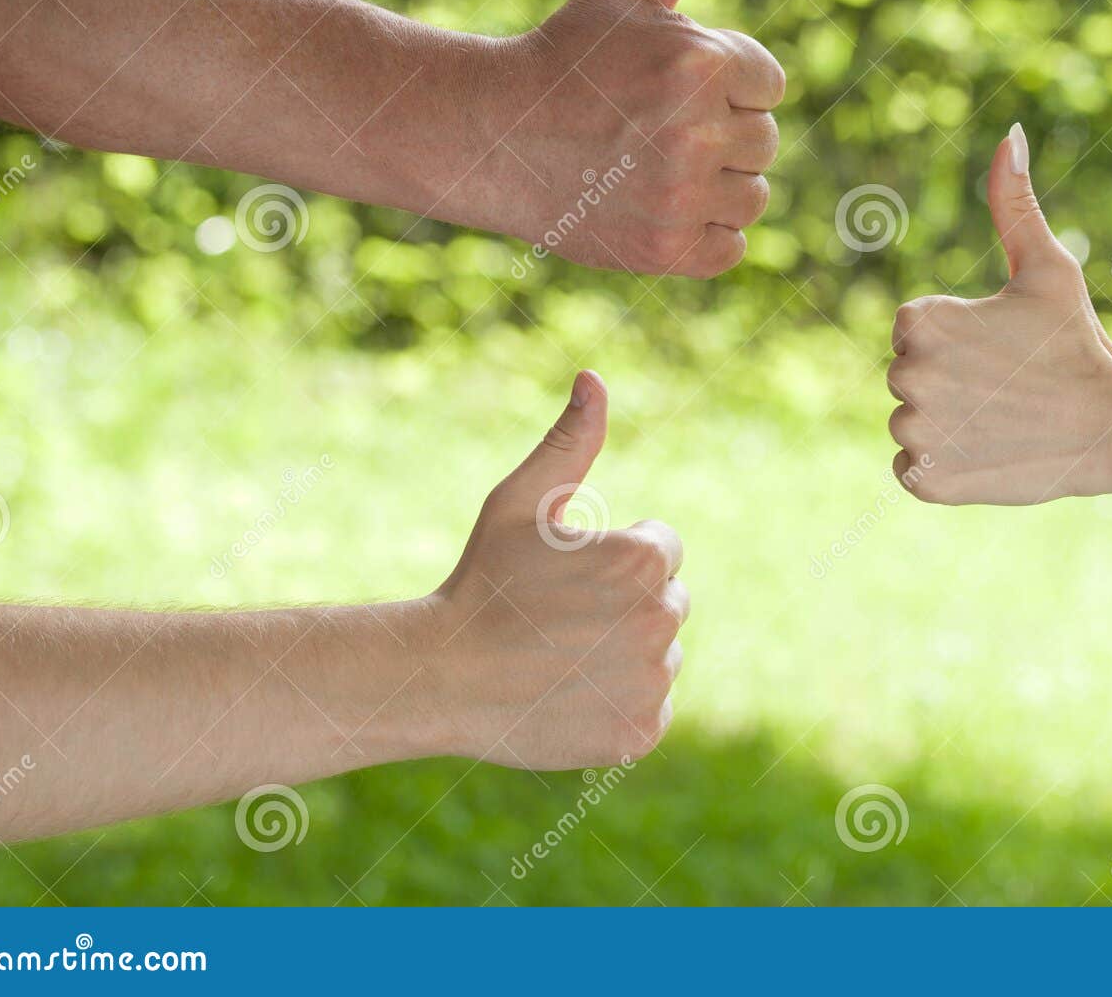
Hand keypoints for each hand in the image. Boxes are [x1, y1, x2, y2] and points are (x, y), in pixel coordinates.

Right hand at [420, 371, 687, 768]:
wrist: (443, 677)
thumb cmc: (482, 581)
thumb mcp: (520, 502)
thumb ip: (570, 442)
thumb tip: (595, 378)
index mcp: (643, 560)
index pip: (663, 549)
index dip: (613, 558)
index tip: (568, 577)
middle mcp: (661, 620)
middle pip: (668, 602)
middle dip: (625, 604)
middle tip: (561, 619)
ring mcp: (653, 682)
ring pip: (660, 656)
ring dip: (626, 655)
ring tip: (562, 657)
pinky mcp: (642, 733)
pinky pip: (652, 707)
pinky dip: (620, 705)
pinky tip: (571, 696)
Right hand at [463, 0, 784, 277]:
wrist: (494, 138)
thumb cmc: (567, 58)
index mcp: (702, 63)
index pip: (767, 85)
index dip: (723, 85)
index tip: (668, 89)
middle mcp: (697, 133)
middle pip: (764, 143)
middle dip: (720, 135)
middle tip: (653, 131)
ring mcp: (680, 198)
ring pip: (752, 199)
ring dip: (716, 188)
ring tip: (655, 169)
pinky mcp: (665, 252)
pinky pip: (730, 248)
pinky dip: (702, 236)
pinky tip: (655, 208)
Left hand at [886, 123, 1111, 504]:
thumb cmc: (1076, 341)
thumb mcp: (1048, 267)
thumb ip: (1013, 203)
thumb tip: (1010, 135)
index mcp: (919, 322)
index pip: (910, 329)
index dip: (956, 339)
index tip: (999, 349)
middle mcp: (906, 376)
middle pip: (907, 376)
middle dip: (950, 380)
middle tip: (1004, 386)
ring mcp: (915, 432)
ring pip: (910, 422)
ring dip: (946, 423)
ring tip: (999, 419)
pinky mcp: (925, 481)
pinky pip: (911, 468)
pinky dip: (942, 466)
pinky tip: (985, 451)